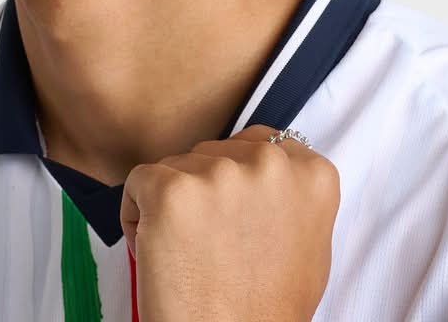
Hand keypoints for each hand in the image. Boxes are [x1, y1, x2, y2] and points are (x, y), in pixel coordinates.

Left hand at [120, 123, 339, 321]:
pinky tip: (157, 252)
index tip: (238, 218)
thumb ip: (291, 194)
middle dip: (205, 190)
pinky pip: (138, 182)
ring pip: (177, 166)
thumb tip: (272, 165)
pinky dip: (137, 214)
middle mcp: (269, 163)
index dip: (239, 180)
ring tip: (189, 254)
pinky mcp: (170, 189)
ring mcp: (219, 174)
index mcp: (311, 174)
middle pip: (214, 152)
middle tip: (213, 246)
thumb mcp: (309, 245)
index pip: (259, 143)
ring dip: (173, 203)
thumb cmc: (266, 309)